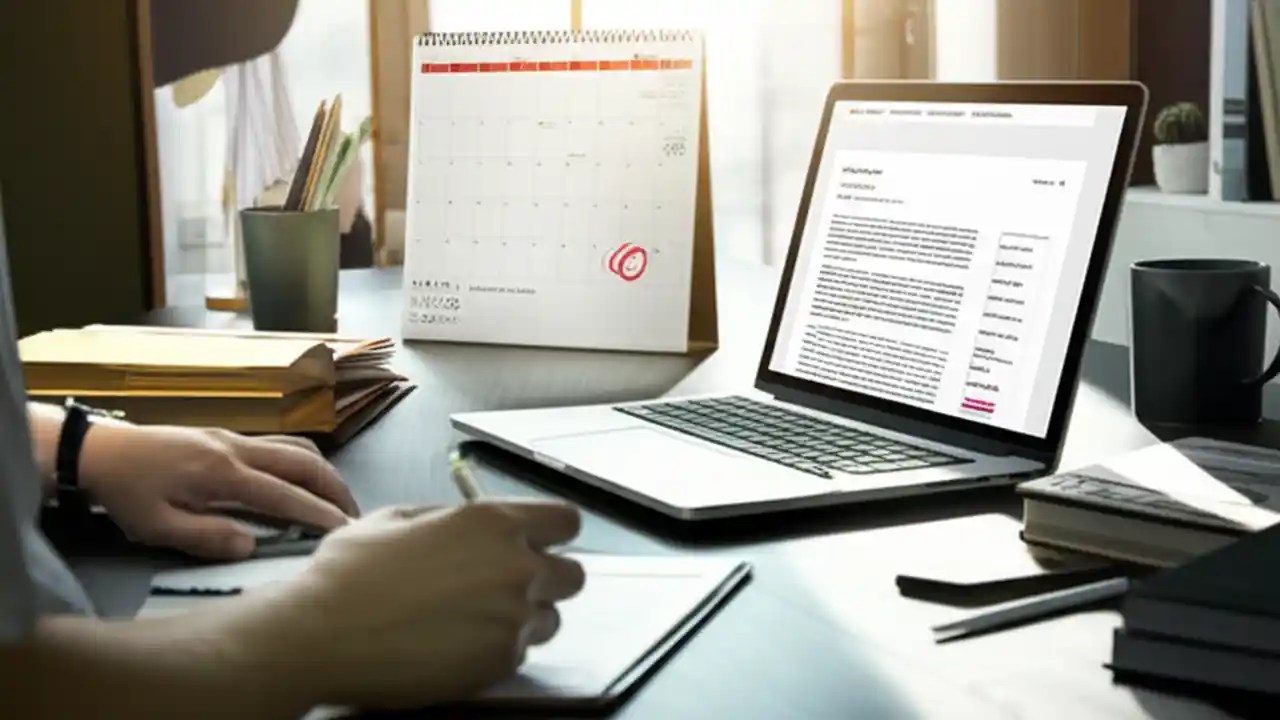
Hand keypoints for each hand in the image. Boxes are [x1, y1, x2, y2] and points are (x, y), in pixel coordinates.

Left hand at [79, 423, 357, 558]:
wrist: (100, 451)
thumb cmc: (126, 493)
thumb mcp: (156, 526)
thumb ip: (206, 536)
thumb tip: (251, 546)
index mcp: (222, 474)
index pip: (284, 494)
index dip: (318, 513)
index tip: (345, 530)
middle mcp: (237, 449)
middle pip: (304, 461)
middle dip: (335, 488)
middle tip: (355, 515)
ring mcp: (234, 438)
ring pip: (295, 447)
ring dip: (324, 472)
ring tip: (337, 499)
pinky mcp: (227, 437)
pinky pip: (280, 444)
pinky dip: (304, 461)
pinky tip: (303, 479)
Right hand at [240, 501, 584, 709]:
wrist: (321, 635)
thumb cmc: (350, 573)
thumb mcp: (399, 517)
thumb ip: (451, 518)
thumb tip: (467, 522)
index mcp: (494, 522)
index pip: (567, 521)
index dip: (552, 532)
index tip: (540, 541)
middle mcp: (516, 569)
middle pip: (572, 575)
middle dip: (546, 579)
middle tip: (507, 585)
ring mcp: (512, 620)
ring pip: (549, 619)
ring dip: (523, 617)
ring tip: (473, 619)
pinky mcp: (499, 663)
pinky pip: (519, 653)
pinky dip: (497, 650)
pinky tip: (456, 643)